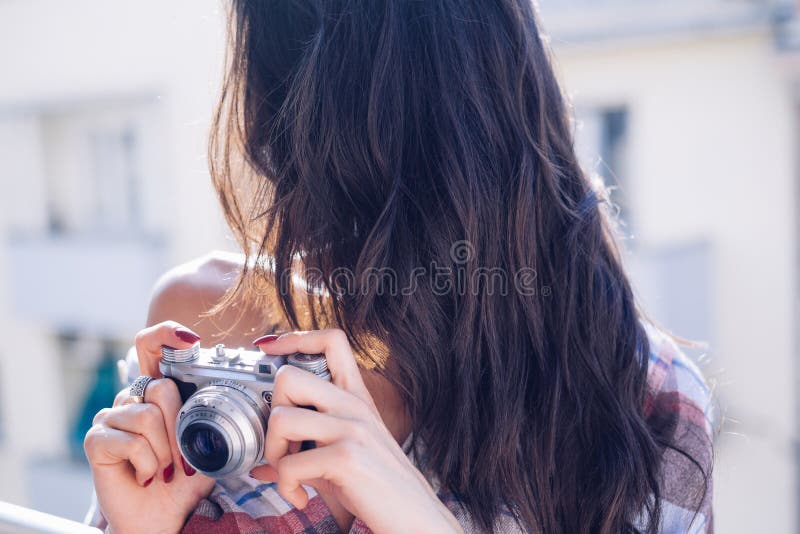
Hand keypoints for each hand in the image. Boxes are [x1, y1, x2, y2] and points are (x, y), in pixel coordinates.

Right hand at [84, 322, 215, 533]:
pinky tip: (146, 476)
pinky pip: (131, 441)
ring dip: (165, 452)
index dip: (166, 335)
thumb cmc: (184, 482)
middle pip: (161, 387)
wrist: (162, 519)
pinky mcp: (96, 439)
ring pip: (148, 416)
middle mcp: (132, 397)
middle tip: (184, 459)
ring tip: (164, 471)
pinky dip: (148, 464)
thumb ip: (215, 419)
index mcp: (157, 392)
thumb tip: (238, 398)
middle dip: (180, 428)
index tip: (191, 340)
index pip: (151, 346)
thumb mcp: (209, 446)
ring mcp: (111, 417)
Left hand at [250, 329, 461, 533]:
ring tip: (288, 477)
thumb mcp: (342, 460)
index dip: (296, 337)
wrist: (417, 519)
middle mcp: (355, 405)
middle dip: (271, 412)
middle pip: (288, 376)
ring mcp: (352, 428)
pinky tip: (300, 498)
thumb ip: (304, 455)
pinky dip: (285, 487)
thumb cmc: (380, 490)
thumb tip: (262, 467)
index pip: (332, 340)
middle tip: (283, 444)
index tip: (271, 349)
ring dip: (273, 454)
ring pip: (280, 418)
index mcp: (357, 398)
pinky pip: (288, 465)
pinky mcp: (347, 457)